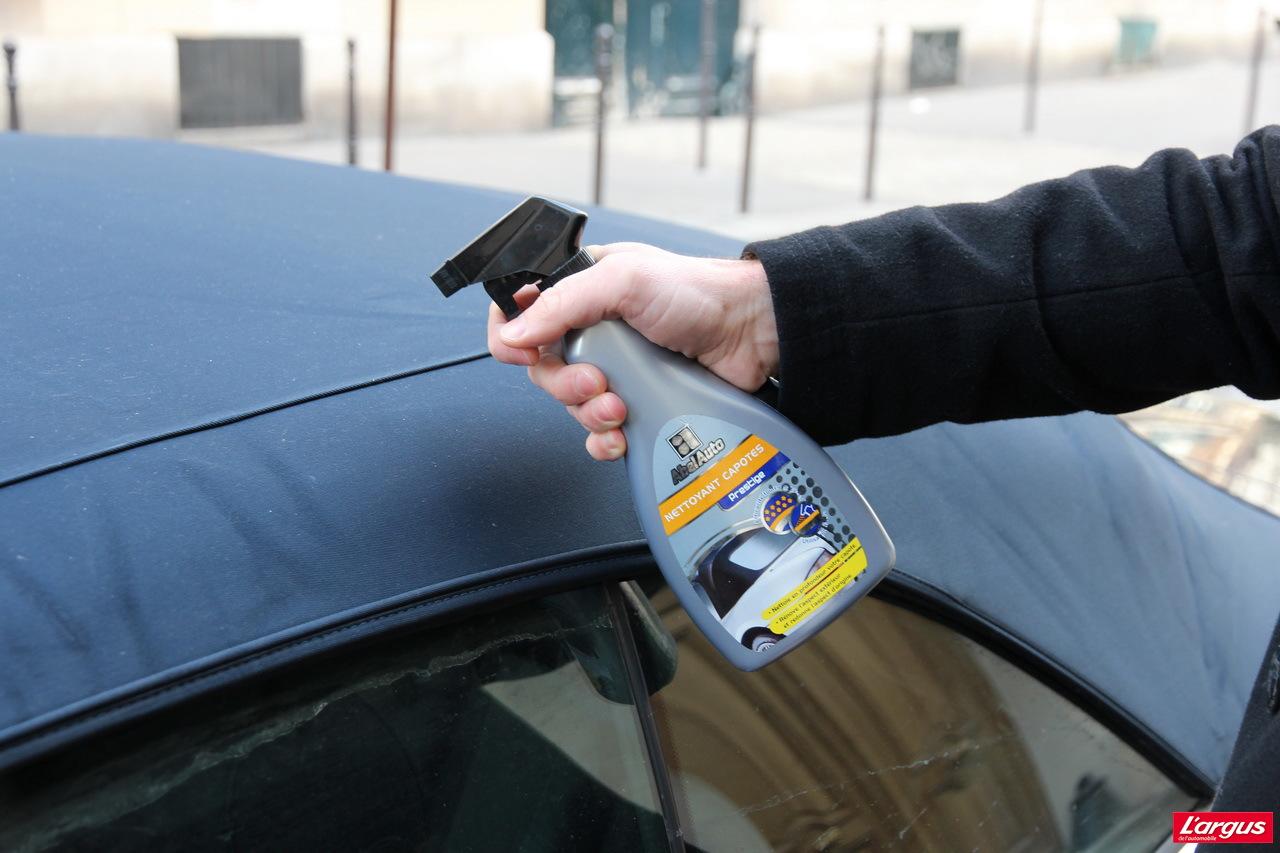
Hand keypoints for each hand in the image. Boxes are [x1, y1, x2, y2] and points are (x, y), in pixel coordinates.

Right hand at [487, 242, 777, 460]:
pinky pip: (599, 434)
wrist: (752, 333)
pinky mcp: (637, 403)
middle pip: (544, 369)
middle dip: (564, 384)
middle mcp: (595, 330)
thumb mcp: (624, 280)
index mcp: (583, 290)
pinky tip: (620, 435)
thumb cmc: (700, 293)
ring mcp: (616, 369)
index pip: (522, 314)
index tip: (525, 355)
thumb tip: (515, 331)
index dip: (513, 338)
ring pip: (572, 406)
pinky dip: (603, 440)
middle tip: (596, 381)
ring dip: (589, 414)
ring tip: (620, 406)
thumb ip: (563, 303)